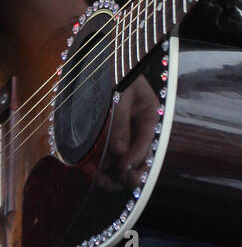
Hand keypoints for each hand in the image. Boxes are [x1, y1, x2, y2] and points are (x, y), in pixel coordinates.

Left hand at [99, 73, 159, 192]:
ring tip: (97, 179)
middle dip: (126, 172)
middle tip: (112, 181)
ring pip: (122, 163)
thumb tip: (118, 154)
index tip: (122, 169)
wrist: (94, 64)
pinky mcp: (105, 140)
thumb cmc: (113, 73)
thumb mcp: (118, 95)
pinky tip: (88, 172)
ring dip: (111, 174)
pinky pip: (106, 159)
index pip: (146, 141)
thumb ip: (119, 124)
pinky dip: (98, 168)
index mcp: (148, 113)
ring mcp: (123, 135)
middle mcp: (138, 128)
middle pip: (138, 158)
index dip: (135, 157)